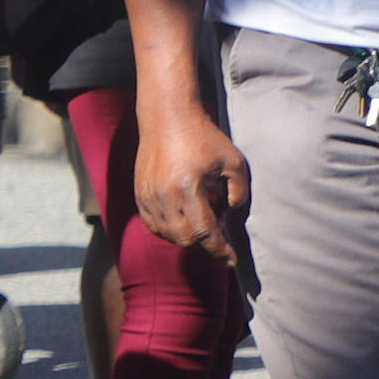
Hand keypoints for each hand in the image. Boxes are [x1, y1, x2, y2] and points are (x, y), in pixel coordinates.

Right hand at [135, 101, 249, 267]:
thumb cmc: (204, 137)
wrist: (167, 118)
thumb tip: (231, 213)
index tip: (231, 260)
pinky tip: (183, 222)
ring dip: (187, 239)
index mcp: (187, 188)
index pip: (204, 233)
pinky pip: (153, 224)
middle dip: (205, 246)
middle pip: (184, 239)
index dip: (219, 250)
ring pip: (167, 234)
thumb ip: (239, 192)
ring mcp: (147, 195)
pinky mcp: (139, 193)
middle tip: (220, 238)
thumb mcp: (234, 162)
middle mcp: (163, 195)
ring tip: (202, 226)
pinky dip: (169, 230)